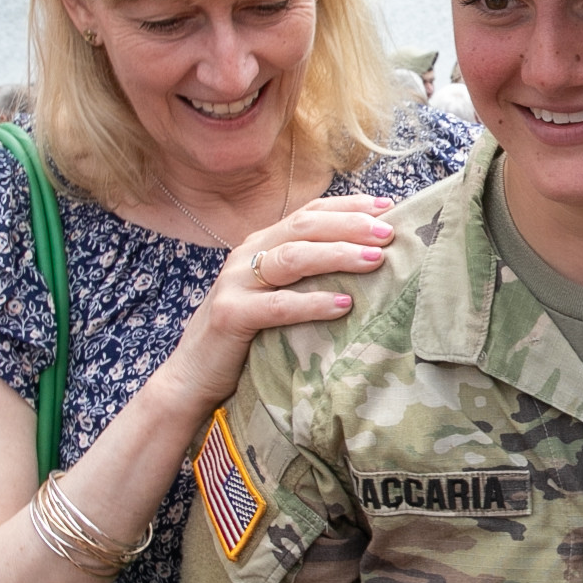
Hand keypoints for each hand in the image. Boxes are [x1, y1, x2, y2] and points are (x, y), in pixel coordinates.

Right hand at [168, 195, 397, 409]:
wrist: (193, 376)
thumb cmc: (248, 337)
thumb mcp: (278, 296)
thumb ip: (309, 276)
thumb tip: (368, 263)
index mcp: (261, 245)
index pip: (309, 213)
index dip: (349, 207)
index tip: (389, 208)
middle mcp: (247, 255)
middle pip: (304, 227)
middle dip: (350, 226)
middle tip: (388, 233)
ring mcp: (235, 283)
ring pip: (292, 258)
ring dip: (338, 255)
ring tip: (375, 260)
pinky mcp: (230, 316)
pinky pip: (278, 305)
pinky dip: (312, 303)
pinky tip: (343, 304)